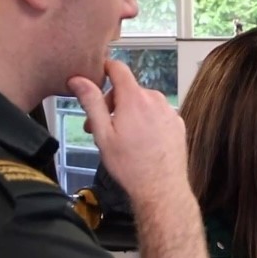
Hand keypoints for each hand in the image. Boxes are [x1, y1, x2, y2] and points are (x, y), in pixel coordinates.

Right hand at [67, 59, 189, 208]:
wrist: (161, 188)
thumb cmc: (130, 165)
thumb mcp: (103, 134)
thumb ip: (91, 102)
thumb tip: (78, 80)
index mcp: (135, 98)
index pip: (118, 68)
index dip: (105, 68)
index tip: (96, 76)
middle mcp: (156, 100)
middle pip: (129, 89)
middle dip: (112, 102)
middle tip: (100, 126)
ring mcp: (170, 111)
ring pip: (144, 102)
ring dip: (130, 112)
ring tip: (121, 137)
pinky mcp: (178, 124)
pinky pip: (157, 114)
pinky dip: (146, 121)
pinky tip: (140, 142)